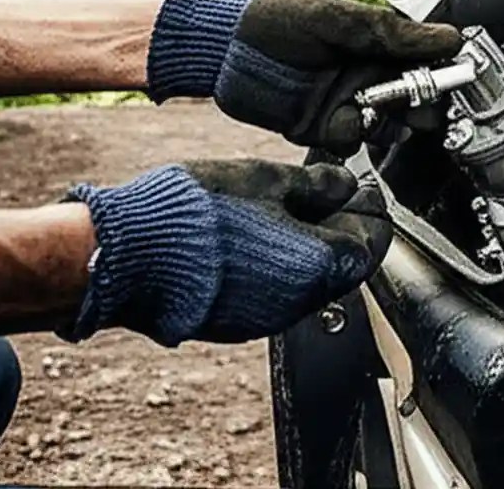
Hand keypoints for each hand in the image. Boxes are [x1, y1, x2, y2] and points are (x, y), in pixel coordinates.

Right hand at [58, 160, 390, 345]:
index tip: (362, 184)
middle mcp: (301, 300)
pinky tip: (254, 236)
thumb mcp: (263, 179)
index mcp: (319, 264)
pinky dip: (277, 264)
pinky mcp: (239, 323)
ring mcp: (269, 317)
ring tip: (284, 206)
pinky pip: (274, 293)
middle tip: (327, 189)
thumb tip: (344, 183)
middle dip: (341, 224)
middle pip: (343, 262)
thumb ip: (314, 184)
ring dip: (307, 245)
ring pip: (308, 279)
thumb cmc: (195, 215)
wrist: (130, 257)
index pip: (372, 239)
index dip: (370, 205)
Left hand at [146, 0, 463, 155]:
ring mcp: (346, 103)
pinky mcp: (323, 130)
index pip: (424, 63)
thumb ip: (392, 35)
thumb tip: (449, 38)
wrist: (222, 50)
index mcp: (376, 43)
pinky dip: (350, 138)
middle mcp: (367, 75)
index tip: (454, 82)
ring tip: (365, 108)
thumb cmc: (275, 19)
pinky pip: (352, 143)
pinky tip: (337, 124)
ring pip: (387, 128)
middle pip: (414, 102)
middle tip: (415, 106)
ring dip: (383, 124)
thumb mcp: (338, 20)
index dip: (442, 76)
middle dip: (420, 108)